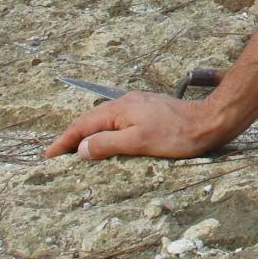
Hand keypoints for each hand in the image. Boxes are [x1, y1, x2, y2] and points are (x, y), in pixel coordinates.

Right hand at [43, 91, 232, 161]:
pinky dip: (104, 132)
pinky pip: (117, 122)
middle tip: (57, 155)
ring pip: (103, 120)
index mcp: (119, 110)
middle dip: (71, 137)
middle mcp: (125, 103)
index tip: (48, 156)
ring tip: (77, 151)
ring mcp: (137, 106)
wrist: (209, 121)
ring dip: (88, 135)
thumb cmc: (177, 134)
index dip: (64, 141)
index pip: (82, 126)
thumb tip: (82, 149)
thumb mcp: (139, 142)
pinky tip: (107, 142)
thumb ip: (108, 144)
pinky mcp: (148, 112)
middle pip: (90, 121)